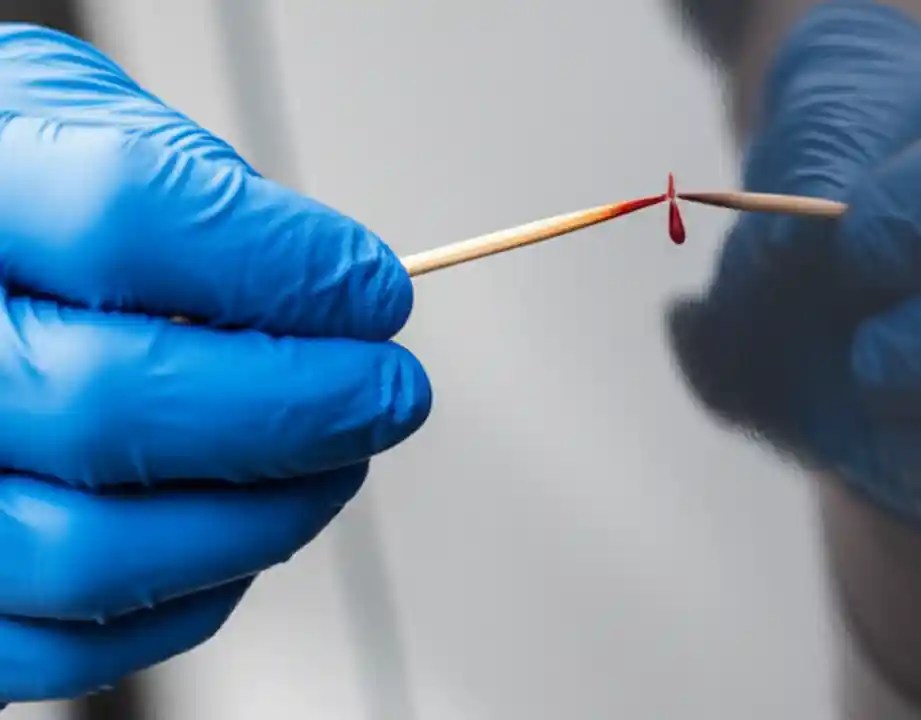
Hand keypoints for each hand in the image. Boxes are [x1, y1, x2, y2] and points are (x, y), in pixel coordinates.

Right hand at [0, 26, 429, 701]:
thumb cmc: (18, 193)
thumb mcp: (79, 113)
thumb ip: (195, 186)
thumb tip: (337, 293)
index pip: (125, 219)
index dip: (287, 263)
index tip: (377, 290)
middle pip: (116, 401)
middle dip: (301, 406)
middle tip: (390, 392)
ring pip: (94, 551)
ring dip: (265, 517)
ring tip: (336, 465)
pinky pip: (69, 646)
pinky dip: (195, 597)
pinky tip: (247, 530)